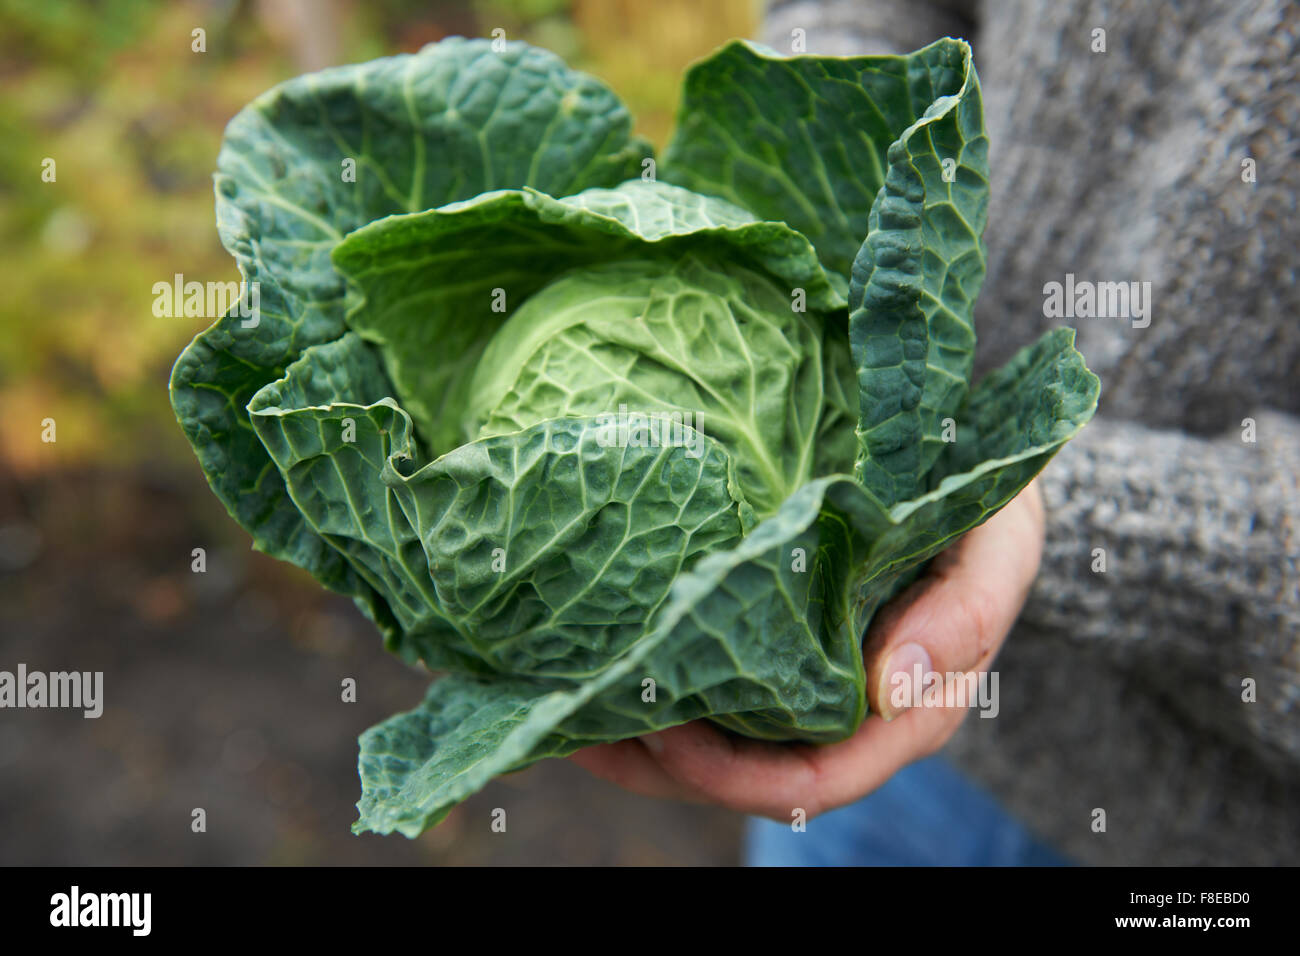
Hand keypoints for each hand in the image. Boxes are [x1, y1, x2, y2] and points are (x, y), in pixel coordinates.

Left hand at [568, 480, 1044, 820]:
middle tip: (584, 717)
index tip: (670, 734)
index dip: (739, 776)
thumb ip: (964, 614)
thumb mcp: (998, 547)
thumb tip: (894, 685)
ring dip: (635, 740)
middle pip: (744, 778)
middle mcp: (845, 717)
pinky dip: (646, 688)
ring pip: (713, 746)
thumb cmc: (987, 516)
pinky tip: (586, 665)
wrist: (970, 476)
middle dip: (663, 765)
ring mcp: (802, 687)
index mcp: (904, 711)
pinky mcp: (770, 650)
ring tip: (560, 703)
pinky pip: (705, 694)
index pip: (818, 778)